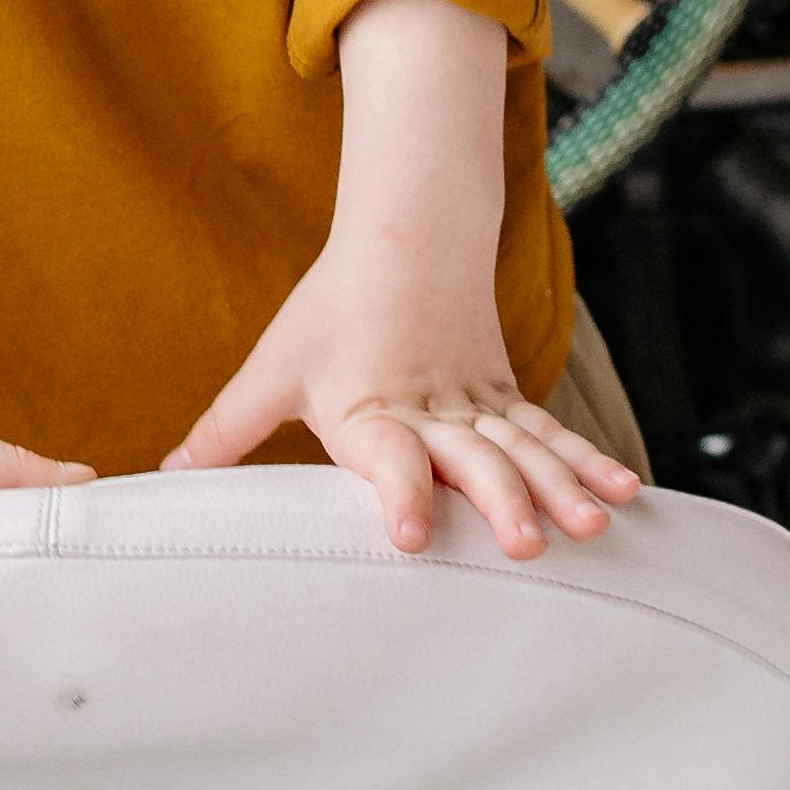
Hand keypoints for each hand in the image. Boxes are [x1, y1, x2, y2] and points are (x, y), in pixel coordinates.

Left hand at [170, 249, 641, 557]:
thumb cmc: (332, 313)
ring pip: (525, 447)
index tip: (414, 536)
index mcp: (372, 408)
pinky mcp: (506, 400)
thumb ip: (225, 430)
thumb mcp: (273, 370)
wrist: (406, 241)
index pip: (387, 455)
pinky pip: (553, 434)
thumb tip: (164, 477)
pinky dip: (589, 462)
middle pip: (474, 457)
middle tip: (524, 547)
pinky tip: (625, 495)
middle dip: (502, 502)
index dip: (401, 493)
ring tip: (591, 527)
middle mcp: (433, 409)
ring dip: (561, 487)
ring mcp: (479, 404)